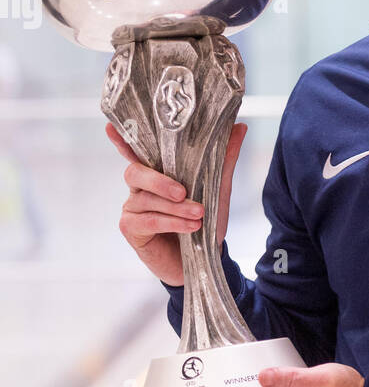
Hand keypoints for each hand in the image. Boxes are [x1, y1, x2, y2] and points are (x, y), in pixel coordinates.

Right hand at [106, 120, 246, 285]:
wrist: (206, 259)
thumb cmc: (205, 222)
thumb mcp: (218, 189)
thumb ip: (224, 160)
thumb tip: (240, 127)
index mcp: (157, 171)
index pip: (135, 150)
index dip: (122, 140)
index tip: (110, 126)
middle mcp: (140, 186)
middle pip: (136, 172)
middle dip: (160, 181)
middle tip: (183, 192)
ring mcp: (132, 207)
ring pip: (146, 199)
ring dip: (176, 208)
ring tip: (199, 214)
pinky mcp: (131, 228)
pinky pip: (149, 220)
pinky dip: (172, 222)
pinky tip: (190, 227)